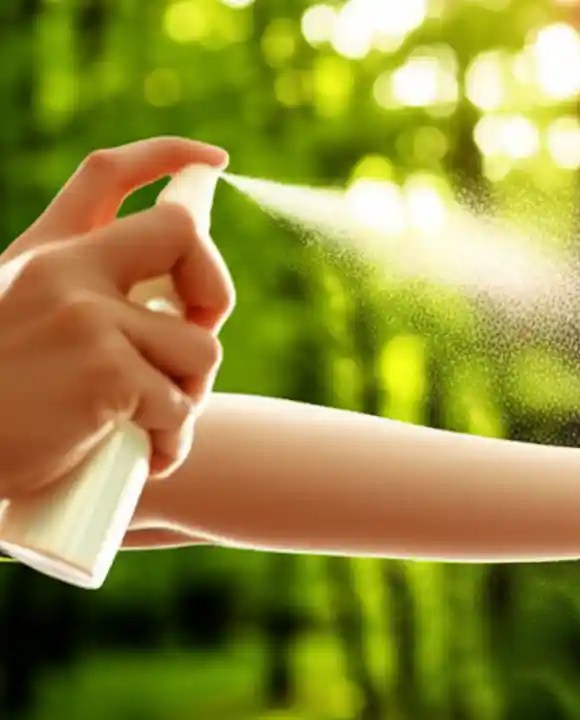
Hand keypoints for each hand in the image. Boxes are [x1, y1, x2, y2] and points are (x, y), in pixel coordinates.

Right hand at [0, 137, 233, 499]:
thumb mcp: (18, 320)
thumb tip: (174, 296)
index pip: (106, 175)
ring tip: (147, 424)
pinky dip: (172, 441)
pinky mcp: (105, 372)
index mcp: (40, 255)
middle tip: (197, 337)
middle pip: (182, 235)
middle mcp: (62, 271)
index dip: (168, 156)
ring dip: (189, 394)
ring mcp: (85, 318)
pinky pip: (180, 404)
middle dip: (214, 289)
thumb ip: (78, 296)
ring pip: (199, 346)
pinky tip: (143, 457)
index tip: (210, 161)